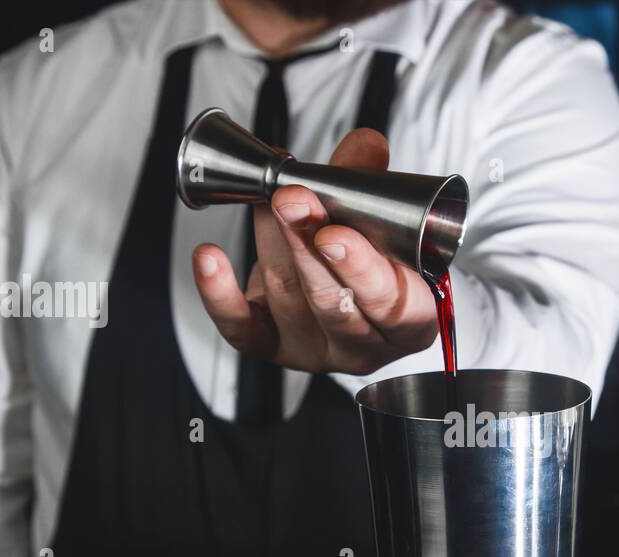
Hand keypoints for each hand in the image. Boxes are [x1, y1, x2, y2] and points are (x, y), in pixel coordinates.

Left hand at [191, 128, 438, 375]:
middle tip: (291, 199)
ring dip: (273, 241)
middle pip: (332, 302)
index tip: (336, 233)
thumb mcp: (386, 225)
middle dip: (306, 247)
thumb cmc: (378, 263)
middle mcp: (363, 345)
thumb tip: (365, 145)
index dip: (361, 270)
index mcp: (409, 321)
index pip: (389, 303)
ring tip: (269, 197)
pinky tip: (209, 257)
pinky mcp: (270, 346)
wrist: (347, 293)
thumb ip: (371, 186)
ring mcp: (314, 350)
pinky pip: (241, 328)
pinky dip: (219, 293)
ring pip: (287, 298)